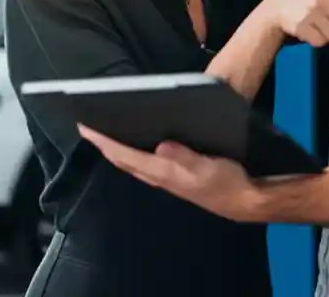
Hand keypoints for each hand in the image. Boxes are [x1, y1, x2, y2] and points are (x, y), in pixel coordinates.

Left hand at [78, 124, 262, 222]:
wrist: (243, 200)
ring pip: (131, 163)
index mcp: (163, 172)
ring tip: (103, 132)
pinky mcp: (173, 177)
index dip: (104, 142)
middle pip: (122, 160)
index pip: (125, 155)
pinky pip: (143, 163)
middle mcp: (158, 176)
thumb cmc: (225, 182)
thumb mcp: (207, 167)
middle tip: (87, 127)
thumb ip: (184, 157)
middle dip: (103, 144)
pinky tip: (133, 144)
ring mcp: (165, 179)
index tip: (85, 128)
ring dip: (115, 149)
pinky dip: (131, 153)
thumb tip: (162, 146)